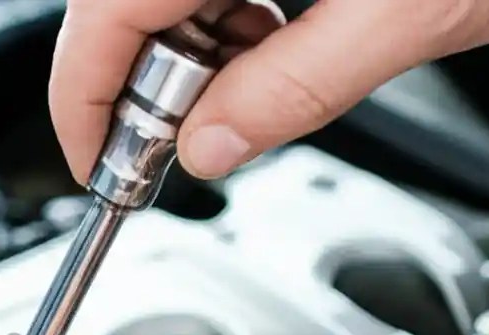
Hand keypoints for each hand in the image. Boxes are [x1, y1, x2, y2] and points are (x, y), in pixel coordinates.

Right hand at [50, 0, 488, 180]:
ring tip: (266, 80)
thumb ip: (294, 88)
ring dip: (201, 52)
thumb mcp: (404, 17)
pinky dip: (234, 15)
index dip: (84, 104)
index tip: (95, 164)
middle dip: (154, 84)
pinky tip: (283, 33)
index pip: (100, 22)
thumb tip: (212, 148)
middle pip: (127, 8)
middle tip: (200, 141)